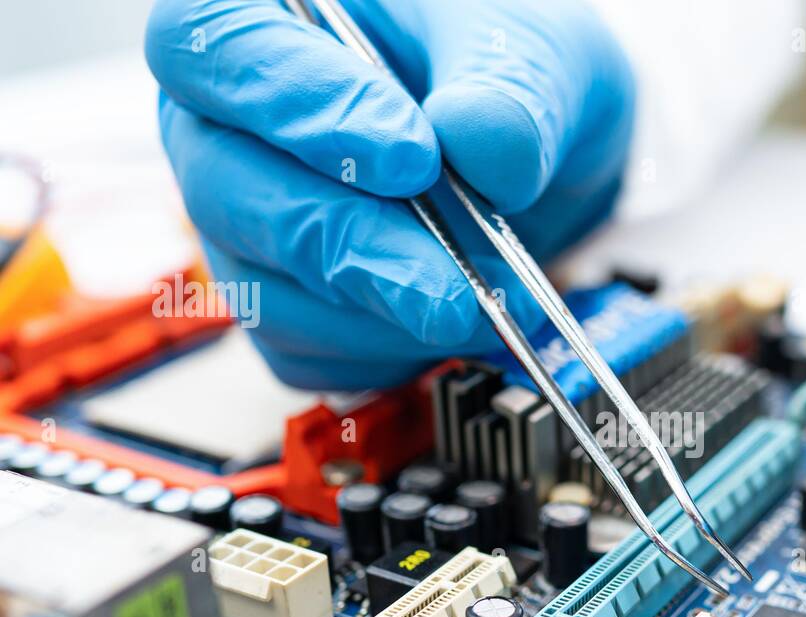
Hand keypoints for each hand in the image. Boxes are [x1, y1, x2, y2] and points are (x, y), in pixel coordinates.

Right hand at [146, 0, 634, 389]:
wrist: (547, 159)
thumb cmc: (510, 72)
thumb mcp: (534, 49)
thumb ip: (510, 90)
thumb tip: (483, 148)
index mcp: (266, 20)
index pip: (216, 45)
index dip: (296, 108)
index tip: (409, 159)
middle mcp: (231, 121)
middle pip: (225, 186)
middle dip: (345, 245)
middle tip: (443, 285)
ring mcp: (250, 219)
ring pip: (259, 287)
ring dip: (372, 315)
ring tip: (474, 308)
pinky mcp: (286, 300)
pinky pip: (302, 349)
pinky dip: (380, 353)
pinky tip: (448, 331)